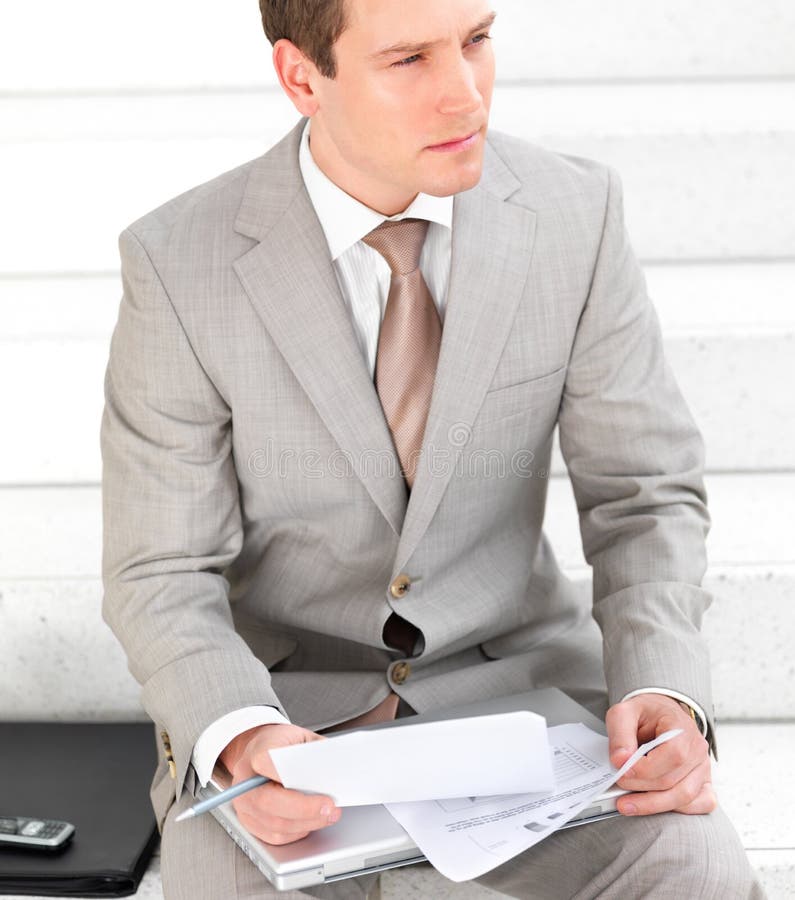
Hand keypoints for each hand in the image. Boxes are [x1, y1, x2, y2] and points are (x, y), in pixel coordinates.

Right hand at [219, 724, 340, 844]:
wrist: (261, 750)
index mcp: (256, 750)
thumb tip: (334, 768)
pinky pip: (273, 836)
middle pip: (269, 801)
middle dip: (304, 808)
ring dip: (306, 823)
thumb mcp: (301, 738)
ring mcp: (244, 803)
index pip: (264, 761)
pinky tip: (311, 822)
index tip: (312, 781)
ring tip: (327, 816)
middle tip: (329, 807)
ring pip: (273, 823)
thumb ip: (315, 750)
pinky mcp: (249, 821)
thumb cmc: (282, 744)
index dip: (285, 773)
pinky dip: (297, 832)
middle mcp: (245, 779)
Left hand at [606, 694, 715, 816]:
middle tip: (618, 785)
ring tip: (627, 805)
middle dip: (642, 787)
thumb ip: (620, 733)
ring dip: (653, 804)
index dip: (646, 768)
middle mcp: (697, 749)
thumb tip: (620, 761)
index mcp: (682, 728)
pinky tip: (654, 806)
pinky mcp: (703, 781)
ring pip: (685, 796)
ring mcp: (703, 767)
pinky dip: (678, 810)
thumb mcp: (625, 712)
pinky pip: (702, 803)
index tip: (622, 771)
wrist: (660, 712)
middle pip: (675, 780)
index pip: (672, 755)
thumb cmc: (646, 712)